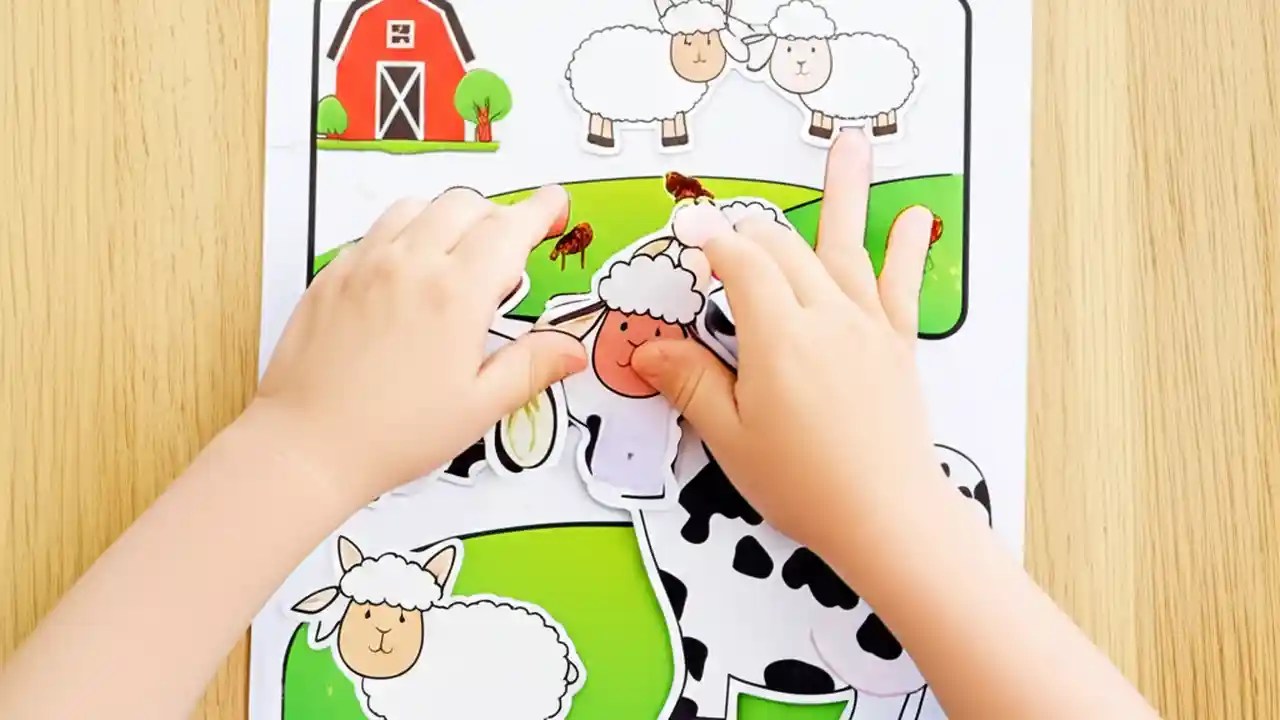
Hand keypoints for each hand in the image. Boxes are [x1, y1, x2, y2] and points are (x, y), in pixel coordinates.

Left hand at [251, 187, 587, 502]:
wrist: (306, 445)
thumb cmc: (390, 434)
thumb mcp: (478, 407)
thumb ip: (530, 367)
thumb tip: (571, 348)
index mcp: (456, 295)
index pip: (510, 229)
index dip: (540, 210)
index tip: (554, 205)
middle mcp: (410, 266)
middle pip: (466, 205)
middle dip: (498, 216)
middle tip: (511, 246)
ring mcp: (365, 264)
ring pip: (417, 207)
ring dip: (448, 217)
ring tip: (458, 255)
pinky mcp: (333, 275)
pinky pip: (375, 230)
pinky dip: (403, 233)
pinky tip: (408, 272)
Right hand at [632, 131, 939, 555]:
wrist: (887, 515)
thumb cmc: (810, 485)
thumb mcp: (731, 437)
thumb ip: (690, 382)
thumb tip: (650, 349)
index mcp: (779, 338)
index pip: (740, 263)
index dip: (710, 239)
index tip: (689, 230)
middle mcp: (826, 318)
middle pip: (783, 248)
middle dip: (750, 229)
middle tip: (727, 224)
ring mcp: (866, 326)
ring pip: (845, 245)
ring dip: (845, 192)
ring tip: (850, 146)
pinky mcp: (895, 343)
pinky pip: (899, 283)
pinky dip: (903, 248)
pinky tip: (912, 218)